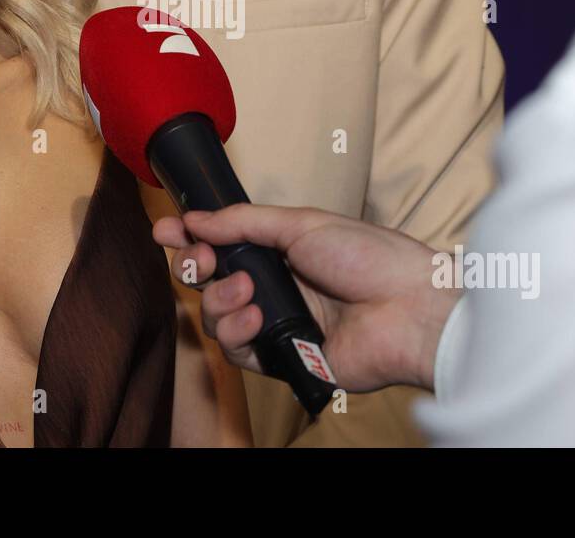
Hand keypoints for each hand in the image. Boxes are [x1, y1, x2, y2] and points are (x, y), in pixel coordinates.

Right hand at [152, 203, 460, 391]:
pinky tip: (259, 317)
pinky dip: (238, 331)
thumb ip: (244, 221)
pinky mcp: (282, 358)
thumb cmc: (371, 258)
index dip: (187, 237)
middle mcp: (272, 285)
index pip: (218, 242)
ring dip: (218, 299)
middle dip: (193, 265)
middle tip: (202, 258)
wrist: (408, 307)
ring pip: (214, 316)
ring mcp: (275, 322)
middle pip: (206, 280)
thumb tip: (196, 216)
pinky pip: (236, 351)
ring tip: (247, 289)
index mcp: (277, 249)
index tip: (166, 228)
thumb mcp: (302, 223)